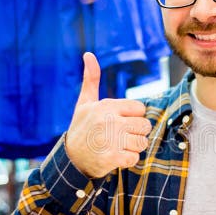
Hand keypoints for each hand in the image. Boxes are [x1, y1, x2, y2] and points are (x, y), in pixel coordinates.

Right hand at [65, 53, 151, 177]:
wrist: (71, 159)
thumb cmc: (82, 128)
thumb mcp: (85, 103)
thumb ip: (91, 79)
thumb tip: (88, 54)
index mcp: (106, 106)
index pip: (140, 108)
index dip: (132, 117)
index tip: (118, 122)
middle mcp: (109, 121)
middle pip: (145, 126)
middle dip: (136, 133)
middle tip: (119, 136)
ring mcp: (111, 140)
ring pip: (142, 142)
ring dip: (132, 147)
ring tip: (117, 146)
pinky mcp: (112, 158)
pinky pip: (135, 158)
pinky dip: (128, 160)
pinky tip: (115, 157)